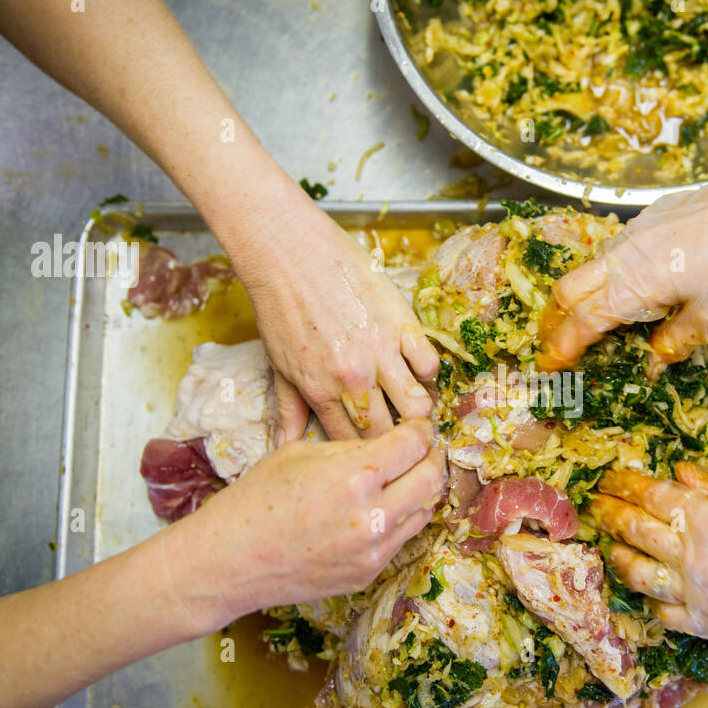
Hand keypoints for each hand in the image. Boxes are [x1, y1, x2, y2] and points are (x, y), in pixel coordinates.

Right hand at [163, 419, 445, 627]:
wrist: (230, 561)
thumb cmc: (256, 499)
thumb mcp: (301, 453)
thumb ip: (351, 448)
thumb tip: (387, 443)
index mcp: (355, 476)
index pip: (414, 445)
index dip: (421, 431)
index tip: (419, 427)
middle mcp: (373, 515)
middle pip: (431, 478)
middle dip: (432, 458)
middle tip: (424, 450)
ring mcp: (374, 550)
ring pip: (424, 511)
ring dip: (422, 490)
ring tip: (408, 476)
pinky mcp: (369, 573)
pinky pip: (402, 538)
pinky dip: (402, 518)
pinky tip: (386, 506)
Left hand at [223, 181, 440, 440]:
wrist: (289, 254)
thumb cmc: (280, 306)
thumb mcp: (279, 365)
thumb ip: (289, 409)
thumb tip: (287, 445)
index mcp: (322, 392)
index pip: (353, 444)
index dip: (367, 453)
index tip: (375, 452)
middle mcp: (355, 378)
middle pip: (388, 432)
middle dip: (397, 440)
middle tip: (404, 436)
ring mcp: (381, 351)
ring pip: (417, 404)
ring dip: (418, 411)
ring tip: (416, 408)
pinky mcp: (401, 323)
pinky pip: (428, 362)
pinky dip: (427, 370)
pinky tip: (417, 367)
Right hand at [537, 154, 707, 371]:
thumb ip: (676, 341)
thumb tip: (652, 358)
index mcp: (636, 284)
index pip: (584, 321)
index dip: (562, 346)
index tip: (550, 363)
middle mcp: (625, 254)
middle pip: (568, 288)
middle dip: (554, 319)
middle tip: (554, 342)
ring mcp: (635, 232)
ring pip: (589, 266)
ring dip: (578, 294)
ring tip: (585, 319)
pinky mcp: (649, 218)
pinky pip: (613, 249)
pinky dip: (604, 273)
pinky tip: (623, 286)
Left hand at [589, 463, 707, 650]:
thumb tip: (679, 472)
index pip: (652, 495)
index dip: (627, 484)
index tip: (613, 479)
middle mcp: (693, 554)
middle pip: (636, 530)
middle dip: (611, 513)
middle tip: (598, 505)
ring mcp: (696, 592)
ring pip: (639, 574)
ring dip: (620, 557)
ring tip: (612, 547)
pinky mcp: (706, 624)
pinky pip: (664, 614)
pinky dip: (651, 601)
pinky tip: (649, 591)